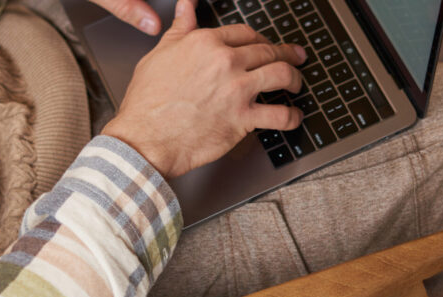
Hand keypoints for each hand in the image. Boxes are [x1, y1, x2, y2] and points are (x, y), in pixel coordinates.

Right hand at [102, 0, 306, 177]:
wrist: (145, 138)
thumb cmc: (147, 102)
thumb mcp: (160, 55)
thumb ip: (181, 30)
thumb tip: (187, 8)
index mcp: (206, 43)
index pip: (246, 33)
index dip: (260, 39)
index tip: (265, 45)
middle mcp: (225, 62)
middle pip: (268, 51)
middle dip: (286, 54)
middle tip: (294, 58)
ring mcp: (237, 90)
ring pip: (281, 75)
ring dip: (295, 78)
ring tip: (297, 83)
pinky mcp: (243, 119)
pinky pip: (279, 115)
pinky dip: (292, 116)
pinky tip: (294, 117)